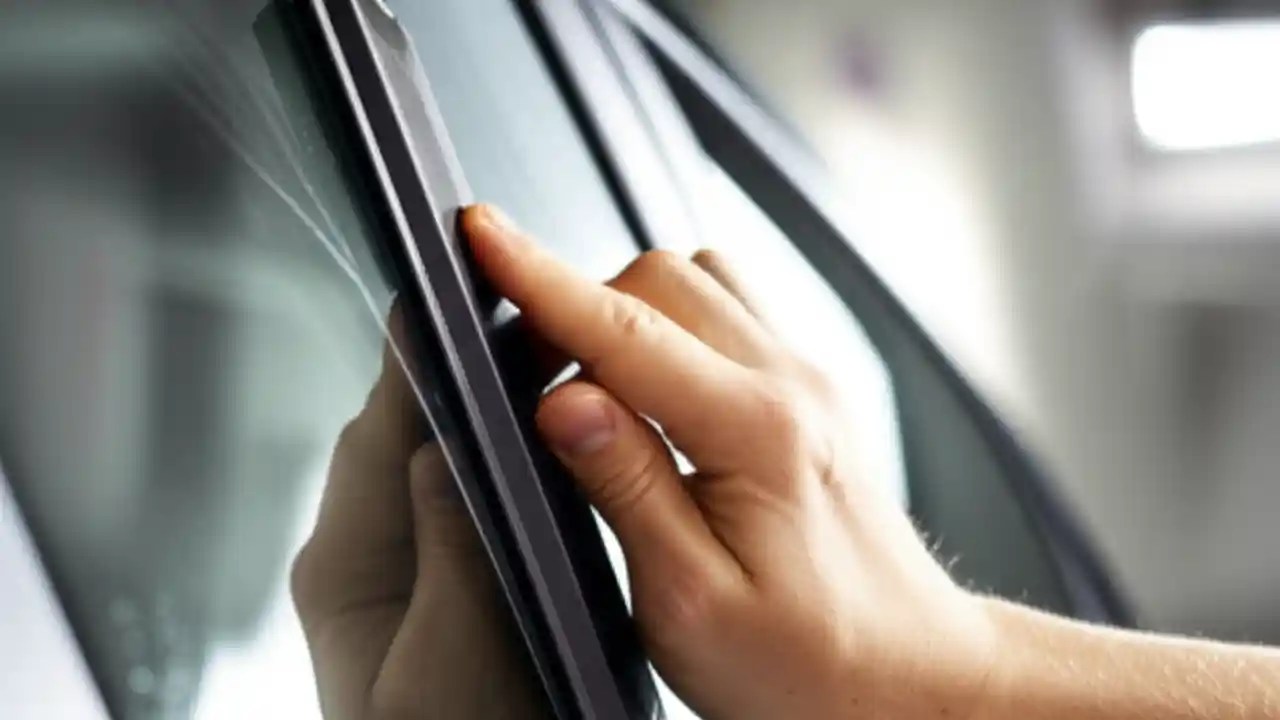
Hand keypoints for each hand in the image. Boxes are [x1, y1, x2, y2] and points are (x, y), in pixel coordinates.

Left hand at [289, 306, 549, 718]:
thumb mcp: (446, 669)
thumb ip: (450, 559)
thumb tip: (449, 451)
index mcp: (345, 572)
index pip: (374, 437)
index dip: (412, 364)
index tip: (441, 298)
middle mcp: (372, 557)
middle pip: (407, 431)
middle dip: (461, 370)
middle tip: (520, 310)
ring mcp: (414, 562)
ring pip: (444, 458)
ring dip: (488, 407)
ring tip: (545, 354)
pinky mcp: (456, 573)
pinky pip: (474, 494)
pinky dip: (509, 455)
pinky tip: (549, 435)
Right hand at [462, 204, 999, 719]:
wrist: (910, 677)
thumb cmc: (810, 666)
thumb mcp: (691, 602)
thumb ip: (626, 489)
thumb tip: (561, 402)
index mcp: (757, 433)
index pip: (623, 330)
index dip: (537, 278)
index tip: (479, 234)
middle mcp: (790, 384)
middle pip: (658, 280)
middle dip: (574, 305)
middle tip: (524, 374)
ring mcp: (806, 381)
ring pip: (696, 282)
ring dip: (626, 311)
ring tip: (587, 385)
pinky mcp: (809, 393)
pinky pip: (730, 312)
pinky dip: (671, 326)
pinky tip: (650, 390)